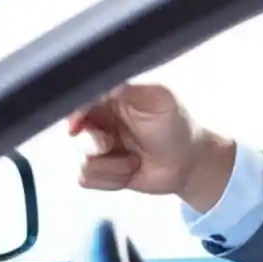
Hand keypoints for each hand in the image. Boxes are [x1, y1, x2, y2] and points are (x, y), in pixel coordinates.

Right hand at [68, 83, 234, 211]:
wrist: (189, 163)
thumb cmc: (176, 127)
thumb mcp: (158, 101)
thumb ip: (129, 89)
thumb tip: (102, 82)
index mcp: (109, 98)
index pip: (76, 100)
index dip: (74, 113)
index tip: (79, 123)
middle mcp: (99, 122)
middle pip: (73, 133)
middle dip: (93, 144)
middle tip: (110, 144)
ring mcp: (98, 148)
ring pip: (81, 159)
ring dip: (111, 165)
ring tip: (134, 161)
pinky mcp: (101, 171)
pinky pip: (86, 178)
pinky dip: (111, 179)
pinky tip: (131, 172)